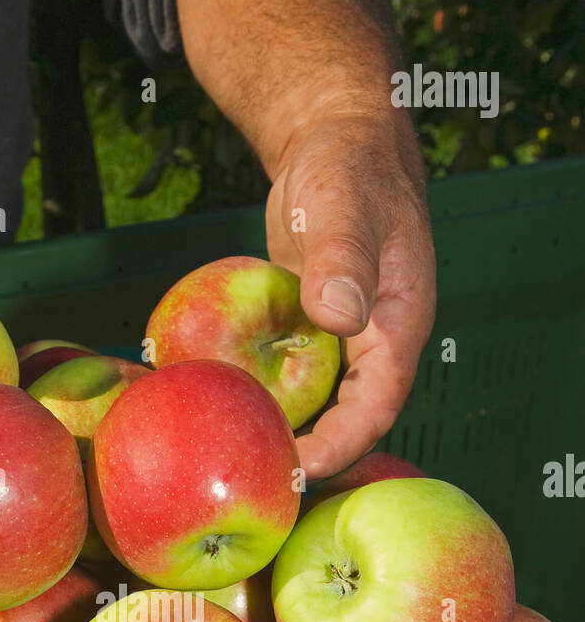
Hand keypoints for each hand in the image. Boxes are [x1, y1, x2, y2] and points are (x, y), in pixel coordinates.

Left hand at [266, 114, 435, 480]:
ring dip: (285, 432)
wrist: (333, 140)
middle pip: (347, 421)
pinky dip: (265, 396)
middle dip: (308, 456)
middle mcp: (374, 344)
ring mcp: (343, 341)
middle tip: (258, 482)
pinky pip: (292, 377)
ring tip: (238, 458)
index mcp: (396, 328)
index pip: (375, 408)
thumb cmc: (347, 167)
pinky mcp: (311, 331)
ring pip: (318, 404)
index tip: (297, 471)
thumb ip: (344, 259)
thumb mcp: (343, 206)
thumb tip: (339, 317)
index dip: (339, 446)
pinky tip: (225, 410)